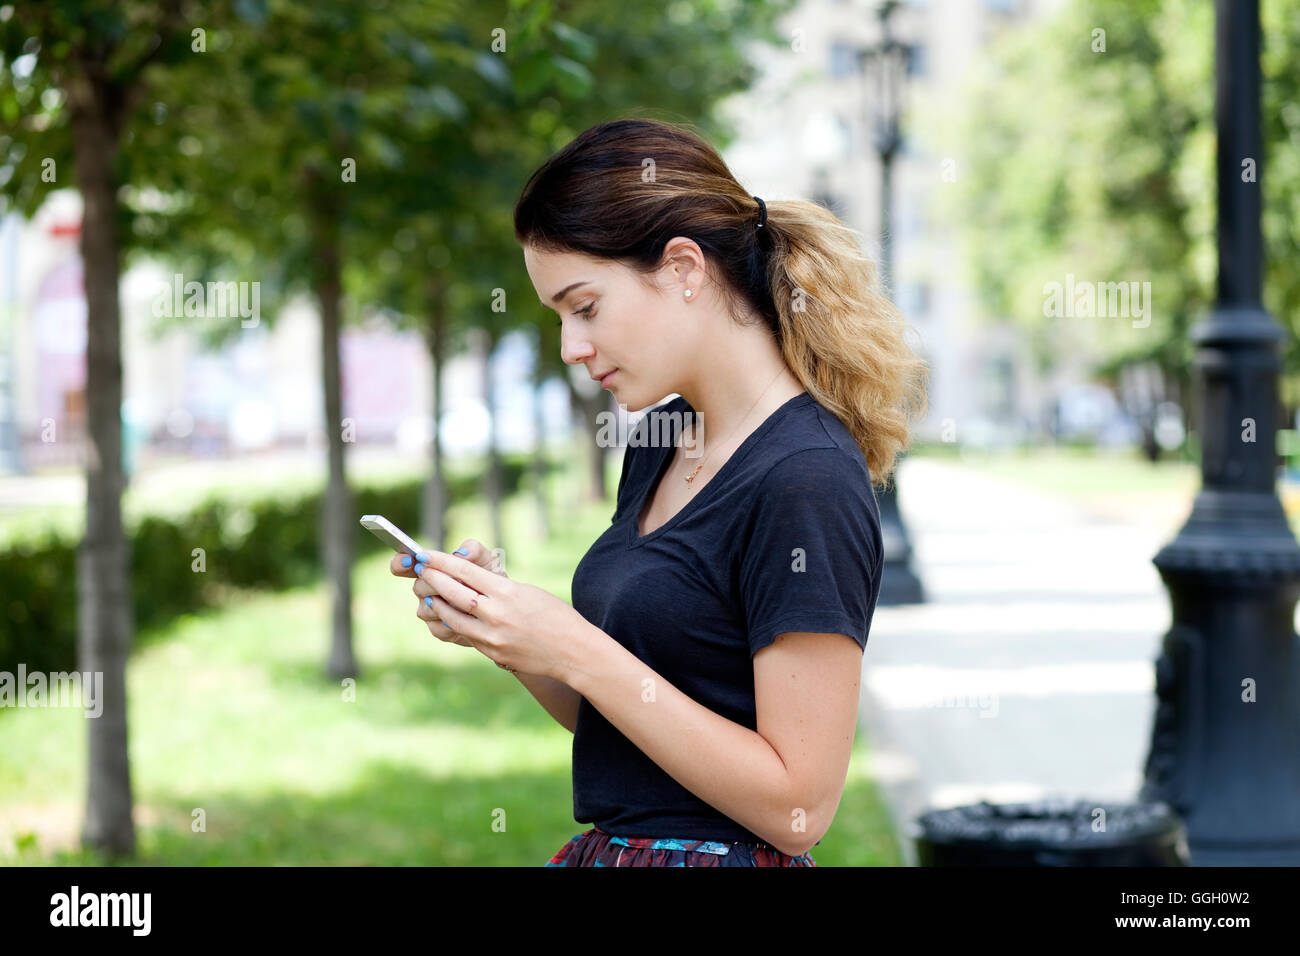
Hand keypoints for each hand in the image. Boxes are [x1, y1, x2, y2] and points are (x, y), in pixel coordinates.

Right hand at [390, 539, 504, 648]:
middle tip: (455, 582)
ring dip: (445, 605)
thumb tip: (462, 552)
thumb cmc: (490, 578)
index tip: (411, 559)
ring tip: (467, 602)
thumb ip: (474, 550)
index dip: (401, 562)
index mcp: (431, 568)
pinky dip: (452, 623)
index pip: (403, 563)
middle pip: (417, 587)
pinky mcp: (440, 629)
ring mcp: (431, 610)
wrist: (506, 608)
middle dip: (436, 584)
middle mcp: (426, 589)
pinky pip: (437, 628)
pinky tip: (468, 618)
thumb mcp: (487, 560)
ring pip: (425, 610)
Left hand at [410, 548, 590, 681]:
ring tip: (430, 594)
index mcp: (507, 592)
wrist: (573, 651)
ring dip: (438, 604)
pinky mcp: (492, 653)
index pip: (465, 571)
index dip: (441, 561)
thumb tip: (470, 580)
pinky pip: (467, 635)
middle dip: (433, 578)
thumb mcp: (528, 591)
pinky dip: (454, 623)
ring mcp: (492, 636)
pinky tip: (448, 617)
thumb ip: (498, 587)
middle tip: (420, 569)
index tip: (425, 554)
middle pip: (453, 592)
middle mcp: (496, 613)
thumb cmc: (556, 615)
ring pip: (453, 617)